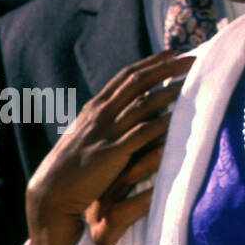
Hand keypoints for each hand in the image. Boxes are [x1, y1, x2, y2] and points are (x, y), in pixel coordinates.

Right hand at [25, 50, 192, 244]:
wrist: (51, 193)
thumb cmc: (72, 165)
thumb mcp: (88, 133)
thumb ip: (108, 118)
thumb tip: (133, 105)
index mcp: (95, 107)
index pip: (127, 75)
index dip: (151, 61)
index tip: (173, 50)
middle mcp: (101, 114)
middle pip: (139, 82)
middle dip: (167, 68)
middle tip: (194, 59)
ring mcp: (106, 132)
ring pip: (144, 103)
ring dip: (171, 91)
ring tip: (194, 82)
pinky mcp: (112, 153)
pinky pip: (142, 133)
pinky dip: (162, 124)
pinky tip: (180, 119)